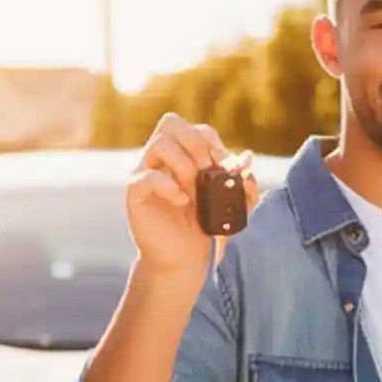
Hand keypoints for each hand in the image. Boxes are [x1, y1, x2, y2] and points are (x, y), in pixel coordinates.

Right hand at [127, 114, 258, 275]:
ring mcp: (146, 174)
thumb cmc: (204, 229)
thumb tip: (246, 159)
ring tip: (193, 186)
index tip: (224, 163)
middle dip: (195, 141)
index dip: (211, 140)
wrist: (184, 259)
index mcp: (183, 155)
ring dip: (183, 162)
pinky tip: (182, 201)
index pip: (193, 128)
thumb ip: (242, 184)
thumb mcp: (231, 206)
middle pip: (170, 122)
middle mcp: (162, 159)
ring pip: (158, 144)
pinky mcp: (136, 195)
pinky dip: (168, 186)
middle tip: (206, 168)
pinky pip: (146, 177)